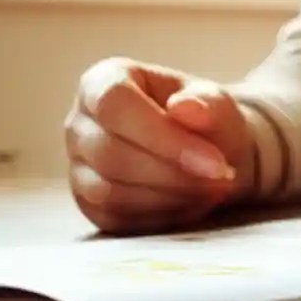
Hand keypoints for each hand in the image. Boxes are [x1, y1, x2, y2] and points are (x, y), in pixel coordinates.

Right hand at [65, 57, 254, 233]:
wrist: (210, 155)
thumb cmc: (208, 122)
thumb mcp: (218, 105)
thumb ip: (206, 104)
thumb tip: (184, 108)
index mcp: (102, 82)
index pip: (115, 104)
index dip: (162, 136)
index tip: (214, 161)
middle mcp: (80, 123)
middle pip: (110, 154)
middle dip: (172, 173)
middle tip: (220, 179)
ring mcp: (79, 167)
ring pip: (109, 192)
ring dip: (168, 197)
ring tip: (210, 190)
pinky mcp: (90, 204)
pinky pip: (115, 218)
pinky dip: (159, 217)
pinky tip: (189, 205)